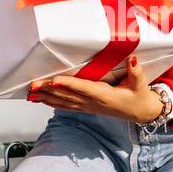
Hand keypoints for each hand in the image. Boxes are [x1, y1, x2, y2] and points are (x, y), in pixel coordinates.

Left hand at [28, 55, 164, 123]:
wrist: (140, 113)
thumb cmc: (139, 97)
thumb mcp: (141, 84)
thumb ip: (136, 71)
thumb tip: (133, 58)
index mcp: (105, 95)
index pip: (83, 88)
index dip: (68, 84)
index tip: (54, 80)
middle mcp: (93, 102)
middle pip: (68, 95)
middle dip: (49, 90)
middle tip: (33, 85)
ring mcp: (88, 107)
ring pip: (64, 102)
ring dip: (47, 97)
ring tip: (31, 93)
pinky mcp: (87, 108)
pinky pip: (66, 106)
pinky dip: (53, 103)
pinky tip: (42, 100)